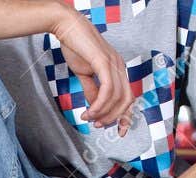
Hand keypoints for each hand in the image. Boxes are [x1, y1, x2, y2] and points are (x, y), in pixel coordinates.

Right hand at [51, 9, 132, 127]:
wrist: (67, 27)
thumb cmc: (75, 46)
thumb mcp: (85, 73)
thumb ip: (91, 90)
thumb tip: (94, 107)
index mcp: (117, 69)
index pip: (128, 97)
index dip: (126, 116)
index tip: (119, 131)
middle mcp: (119, 66)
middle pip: (126, 100)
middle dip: (113, 117)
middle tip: (97, 125)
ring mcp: (113, 63)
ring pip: (117, 97)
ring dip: (103, 113)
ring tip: (89, 118)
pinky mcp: (104, 62)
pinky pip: (107, 89)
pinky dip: (99, 104)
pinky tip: (90, 110)